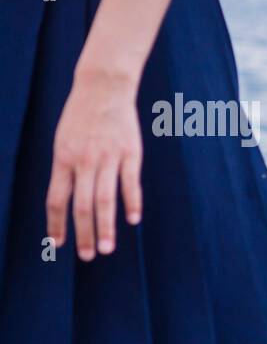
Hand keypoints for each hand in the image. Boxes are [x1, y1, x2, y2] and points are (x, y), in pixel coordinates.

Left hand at [45, 70, 142, 260]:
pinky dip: (131, 203)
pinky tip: (132, 220)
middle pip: (82, 205)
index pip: (56, 199)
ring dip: (105, 227)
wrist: (103, 87)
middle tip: (87, 256)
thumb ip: (66, 170)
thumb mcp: (63, 141)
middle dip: (83, 233)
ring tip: (106, 249)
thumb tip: (69, 201)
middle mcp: (83, 161)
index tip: (59, 245)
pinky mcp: (129, 153)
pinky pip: (129, 183)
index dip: (57, 224)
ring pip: (105, 199)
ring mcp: (107, 157)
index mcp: (63, 159)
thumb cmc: (81, 117)